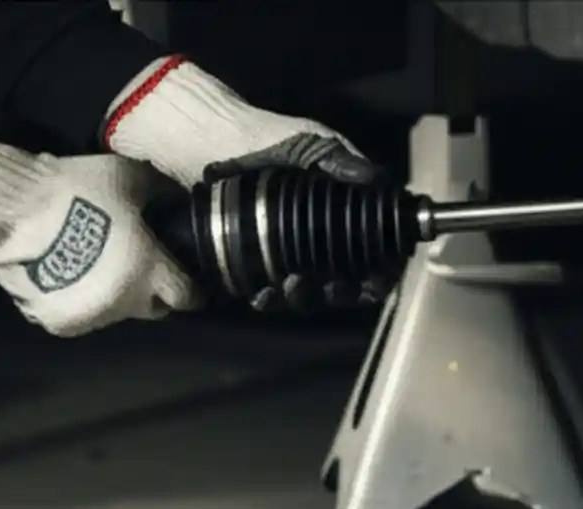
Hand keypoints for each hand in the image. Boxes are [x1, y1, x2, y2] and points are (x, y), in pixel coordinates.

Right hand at [0, 128, 199, 336]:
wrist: (13, 211)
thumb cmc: (78, 190)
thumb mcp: (130, 177)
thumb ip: (161, 192)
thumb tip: (177, 198)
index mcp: (151, 272)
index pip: (187, 297)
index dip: (192, 291)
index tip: (190, 284)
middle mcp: (126, 303)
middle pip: (153, 309)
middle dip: (153, 294)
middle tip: (142, 271)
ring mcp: (91, 317)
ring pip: (114, 313)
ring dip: (114, 296)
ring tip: (97, 267)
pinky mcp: (58, 323)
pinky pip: (79, 316)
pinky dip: (78, 301)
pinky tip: (68, 276)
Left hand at [104, 56, 389, 313]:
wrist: (204, 140)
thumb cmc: (261, 136)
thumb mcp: (307, 144)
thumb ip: (341, 161)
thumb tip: (375, 180)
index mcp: (341, 209)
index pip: (373, 253)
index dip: (377, 274)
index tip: (369, 282)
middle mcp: (319, 234)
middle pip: (344, 281)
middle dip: (338, 292)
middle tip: (326, 287)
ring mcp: (287, 251)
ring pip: (308, 291)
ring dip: (304, 298)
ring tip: (289, 287)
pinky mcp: (255, 261)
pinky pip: (269, 291)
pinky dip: (270, 299)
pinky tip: (261, 295)